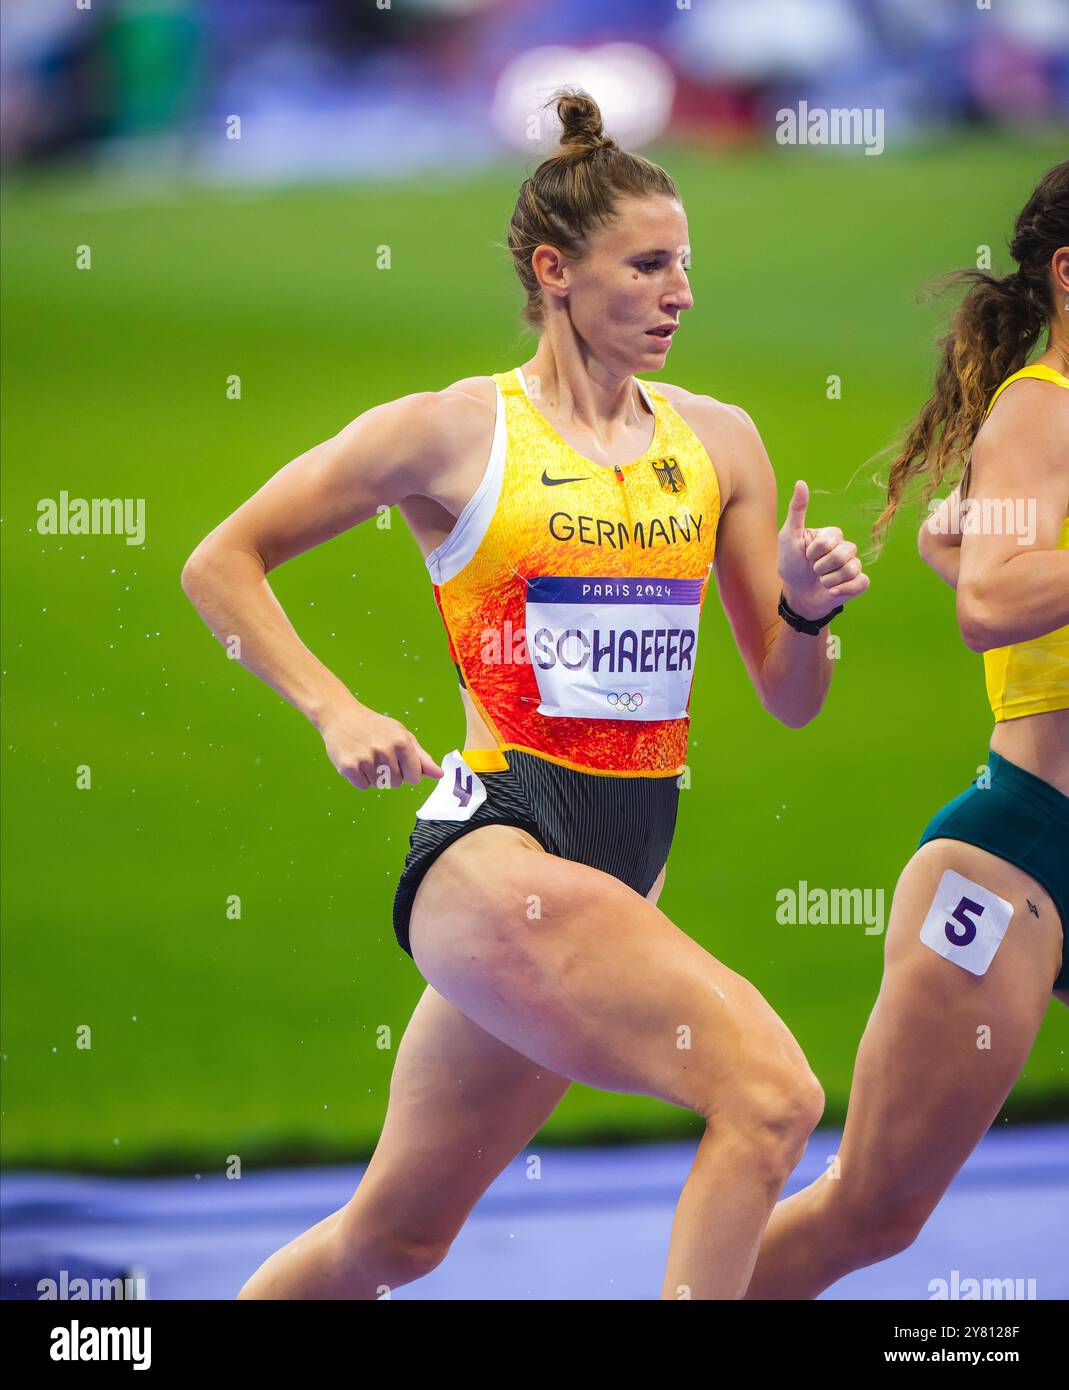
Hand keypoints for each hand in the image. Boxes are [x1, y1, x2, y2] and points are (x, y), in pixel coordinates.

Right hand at [320, 699, 443, 789]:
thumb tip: (439, 775)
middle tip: (378, 754)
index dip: (408, 772)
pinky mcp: (349, 766)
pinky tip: (357, 760)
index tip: (399, 761)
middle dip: (390, 773)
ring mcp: (366, 759)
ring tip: (367, 755)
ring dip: (375, 775)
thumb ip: (421, 757)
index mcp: (401, 741)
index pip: (415, 777)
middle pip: (396, 783)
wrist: (341, 716)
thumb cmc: (375, 726)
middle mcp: (385, 749)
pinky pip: (363, 786)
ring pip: (379, 785)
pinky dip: (361, 778)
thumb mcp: (401, 735)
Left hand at [777, 479, 870, 620]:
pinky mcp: (858, 583)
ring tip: (821, 581)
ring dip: (828, 580)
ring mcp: (853, 565)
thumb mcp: (789, 536)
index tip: (805, 555)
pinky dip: (843, 589)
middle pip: (844, 553)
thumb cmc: (791, 563)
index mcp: (832, 535)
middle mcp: (845, 548)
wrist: (796, 594)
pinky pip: (861, 582)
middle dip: (821, 567)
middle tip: (813, 570)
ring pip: (851, 569)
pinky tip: (831, 591)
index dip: (814, 551)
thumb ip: (796, 510)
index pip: (831, 539)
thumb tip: (801, 482)